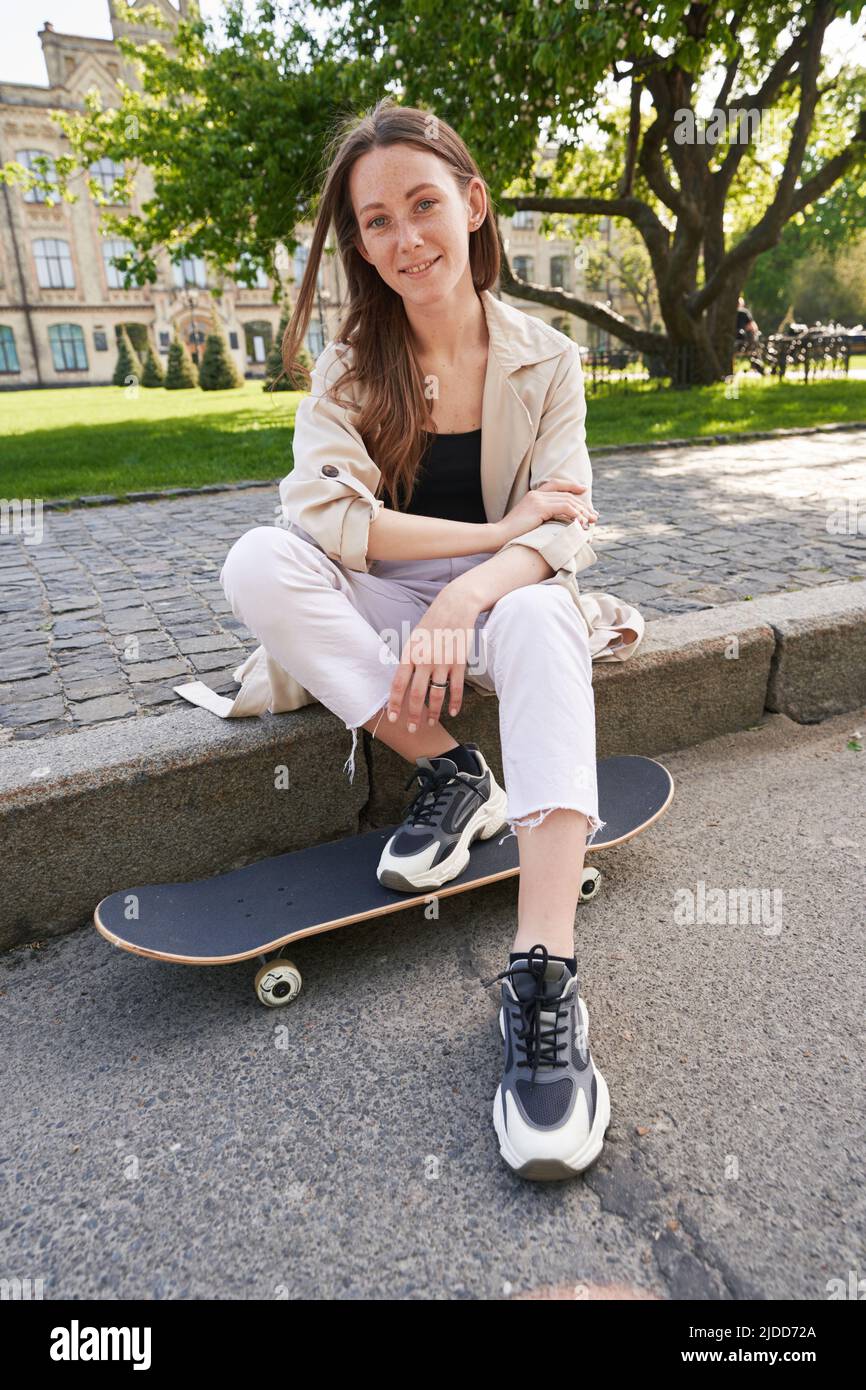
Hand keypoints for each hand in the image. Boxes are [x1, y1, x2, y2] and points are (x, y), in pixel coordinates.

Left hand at [386, 585, 481, 730]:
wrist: (455, 606)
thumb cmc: (432, 623)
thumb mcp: (414, 638)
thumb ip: (409, 659)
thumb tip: (402, 680)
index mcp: (410, 653)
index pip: (398, 683)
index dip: (394, 703)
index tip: (392, 717)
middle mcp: (425, 659)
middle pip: (417, 694)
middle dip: (413, 715)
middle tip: (411, 729)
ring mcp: (443, 662)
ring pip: (437, 694)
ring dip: (433, 712)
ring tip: (430, 723)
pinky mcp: (459, 662)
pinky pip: (456, 688)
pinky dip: (455, 702)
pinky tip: (453, 712)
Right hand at [493, 477, 597, 545]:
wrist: (498, 536)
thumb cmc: (511, 535)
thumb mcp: (529, 524)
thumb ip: (541, 519)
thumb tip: (556, 526)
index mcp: (533, 496)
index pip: (556, 485)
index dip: (571, 486)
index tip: (584, 490)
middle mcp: (536, 494)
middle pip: (566, 494)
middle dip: (583, 505)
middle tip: (594, 516)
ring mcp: (537, 499)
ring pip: (568, 501)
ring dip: (582, 512)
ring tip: (591, 522)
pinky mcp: (540, 507)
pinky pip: (564, 508)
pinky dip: (576, 515)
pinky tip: (581, 523)